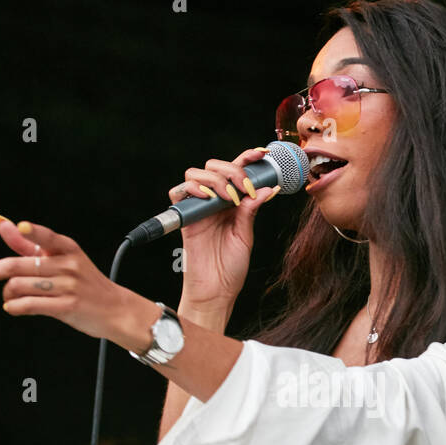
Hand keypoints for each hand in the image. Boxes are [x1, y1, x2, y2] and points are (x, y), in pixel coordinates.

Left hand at [0, 216, 127, 340]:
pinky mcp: (67, 307)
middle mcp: (68, 264)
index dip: (32, 232)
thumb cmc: (84, 283)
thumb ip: (29, 244)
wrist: (116, 310)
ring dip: (7, 294)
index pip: (46, 235)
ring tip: (11, 297)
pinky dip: (14, 307)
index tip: (17, 227)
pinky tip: (13, 307)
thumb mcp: (61, 259)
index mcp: (67, 248)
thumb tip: (3, 223)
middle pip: (17, 265)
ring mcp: (68, 286)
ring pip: (19, 286)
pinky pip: (29, 305)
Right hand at [171, 146, 279, 315]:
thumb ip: (250, 211)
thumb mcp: (246, 236)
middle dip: (231, 170)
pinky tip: (207, 198)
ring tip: (227, 197)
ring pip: (196, 173)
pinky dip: (192, 189)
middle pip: (214, 166)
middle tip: (243, 188)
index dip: (247, 158)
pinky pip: (179, 192)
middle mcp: (214, 201)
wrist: (216, 291)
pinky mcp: (185, 219)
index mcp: (232, 203)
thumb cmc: (231, 268)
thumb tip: (266, 188)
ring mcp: (198, 208)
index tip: (262, 153)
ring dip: (214, 179)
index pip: (236, 171)